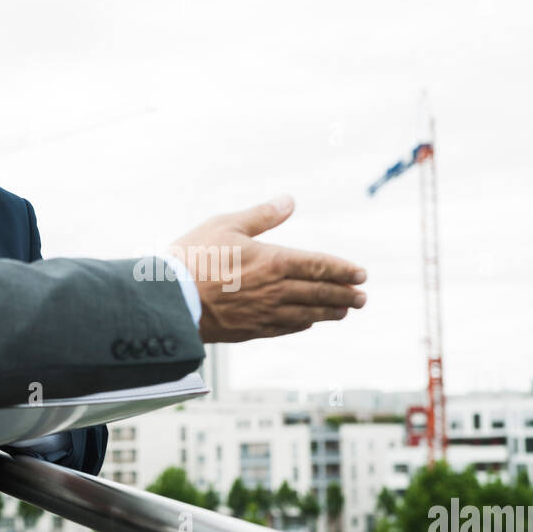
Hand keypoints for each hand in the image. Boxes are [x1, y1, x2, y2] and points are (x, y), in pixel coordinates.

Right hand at [171, 195, 366, 341]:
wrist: (170, 300)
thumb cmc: (194, 257)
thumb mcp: (227, 224)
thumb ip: (262, 215)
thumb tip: (289, 201)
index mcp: (274, 261)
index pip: (319, 266)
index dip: (343, 271)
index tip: (361, 275)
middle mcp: (276, 290)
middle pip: (319, 294)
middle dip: (344, 295)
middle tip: (363, 298)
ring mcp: (264, 313)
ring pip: (307, 314)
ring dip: (329, 312)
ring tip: (345, 311)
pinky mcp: (250, 330)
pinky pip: (285, 328)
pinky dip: (302, 324)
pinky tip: (308, 322)